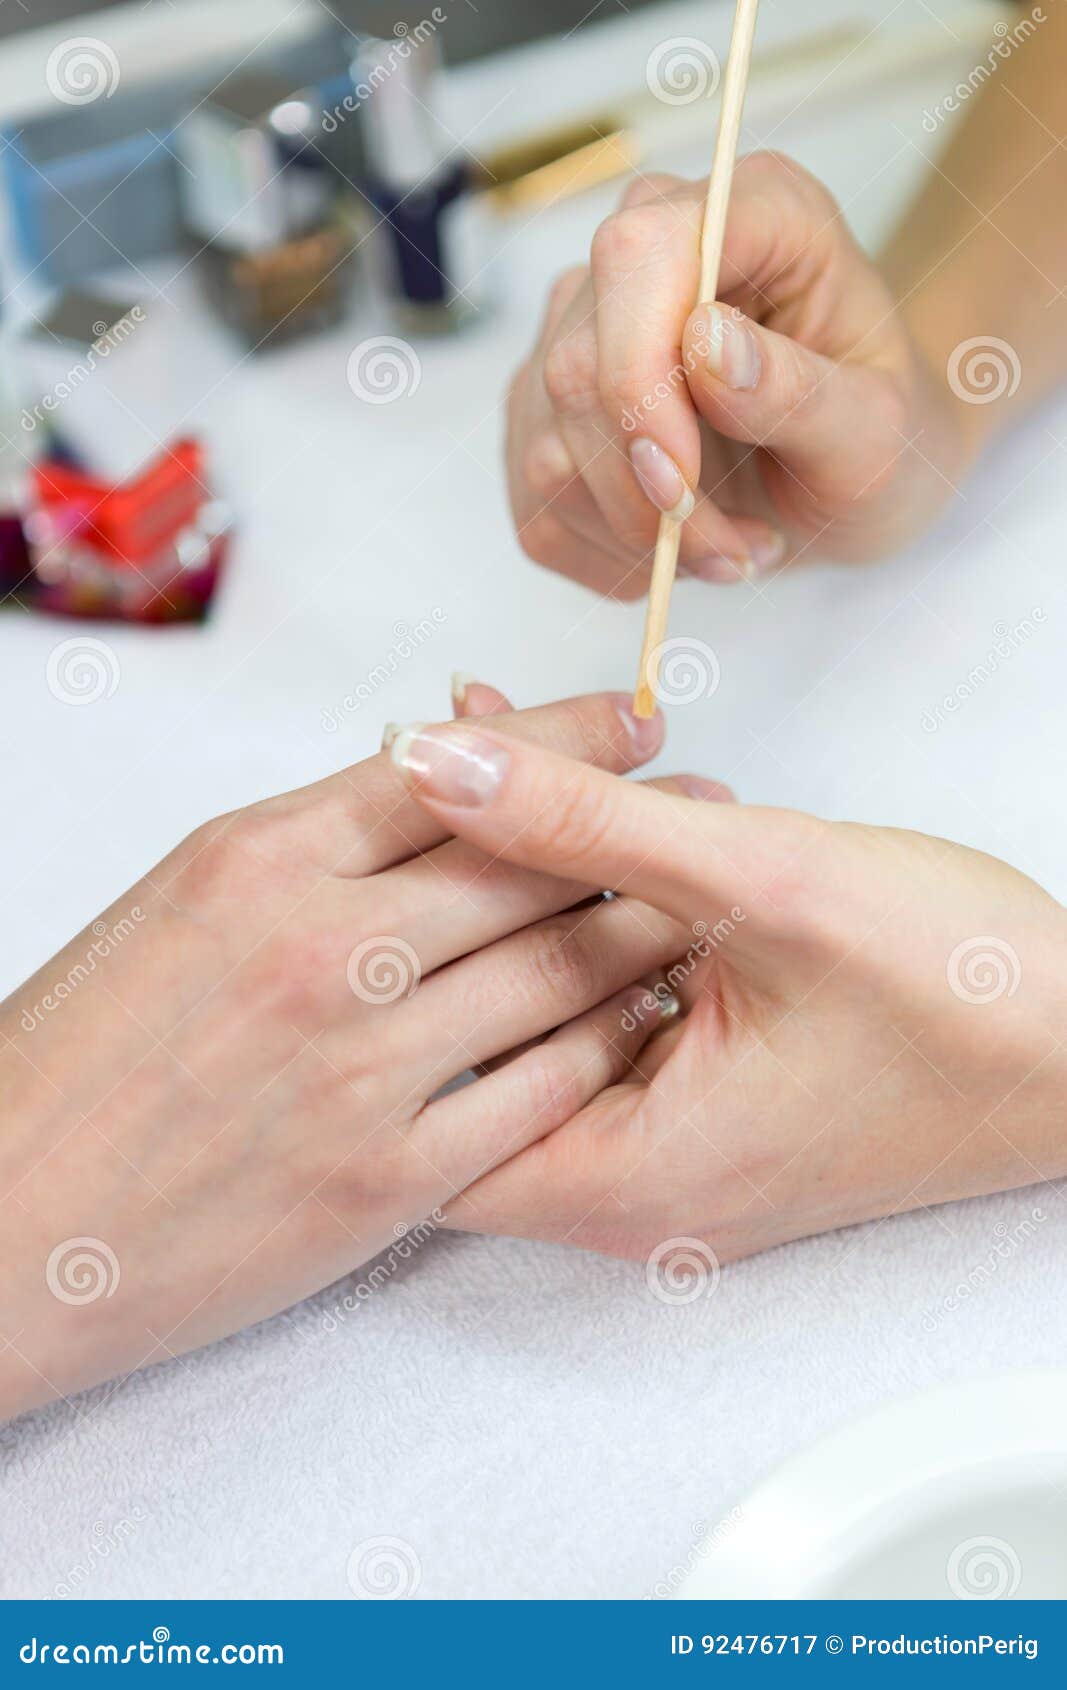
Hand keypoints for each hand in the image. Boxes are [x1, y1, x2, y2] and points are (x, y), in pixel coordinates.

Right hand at [0, 689, 704, 1417]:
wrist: (11, 1222)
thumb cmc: (79, 1058)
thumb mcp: (177, 906)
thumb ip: (305, 847)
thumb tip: (427, 785)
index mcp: (256, 861)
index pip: (450, 771)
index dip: (564, 737)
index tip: (635, 719)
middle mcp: (319, 949)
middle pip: (522, 864)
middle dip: (635, 822)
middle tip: (706, 798)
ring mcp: (358, 1067)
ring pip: (551, 975)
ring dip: (640, 933)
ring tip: (699, 903)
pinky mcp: (384, 1178)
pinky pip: (536, 1097)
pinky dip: (602, 1053)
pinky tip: (643, 1025)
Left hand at [389, 714, 1066, 1262]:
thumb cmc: (962, 994)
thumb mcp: (758, 880)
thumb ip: (581, 822)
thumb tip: (435, 762)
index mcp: (623, 1180)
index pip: (416, 1123)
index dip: (377, 987)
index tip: (356, 866)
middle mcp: (634, 1188)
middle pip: (478, 1048)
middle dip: (448, 899)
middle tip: (427, 762)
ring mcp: (674, 1146)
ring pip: (547, 1014)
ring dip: (528, 887)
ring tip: (499, 753)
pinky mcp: (712, 1097)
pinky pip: (616, 1004)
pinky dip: (596, 913)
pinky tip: (587, 809)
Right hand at [507, 152, 968, 597]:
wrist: (858, 473)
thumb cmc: (886, 438)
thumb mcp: (879, 431)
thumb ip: (798, 388)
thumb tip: (704, 343)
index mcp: (753, 211)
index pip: (638, 257)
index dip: (638, 377)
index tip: (684, 487)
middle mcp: (651, 252)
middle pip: (577, 372)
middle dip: (648, 497)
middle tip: (739, 553)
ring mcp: (584, 329)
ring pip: (548, 450)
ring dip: (636, 538)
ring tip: (729, 551)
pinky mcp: (550, 408)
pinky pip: (537, 502)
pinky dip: (608, 554)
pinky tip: (678, 551)